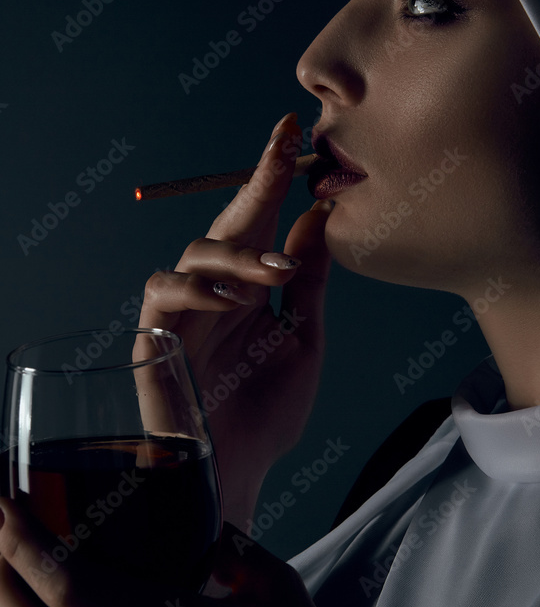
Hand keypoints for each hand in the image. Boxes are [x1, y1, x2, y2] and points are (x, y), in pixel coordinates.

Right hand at [139, 113, 331, 527]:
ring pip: (195, 253)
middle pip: (226, 225)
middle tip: (285, 151)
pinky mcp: (154, 338)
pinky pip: (161, 294)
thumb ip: (306, 282)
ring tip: (272, 280)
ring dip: (238, 257)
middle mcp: (214, 294)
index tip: (295, 135)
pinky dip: (196, 290)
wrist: (239, 471)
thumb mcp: (303, 339)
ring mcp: (182, 314)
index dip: (273, 180)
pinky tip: (231, 303)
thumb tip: (318, 217)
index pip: (260, 225)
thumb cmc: (268, 413)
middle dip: (255, 186)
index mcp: (249, 292)